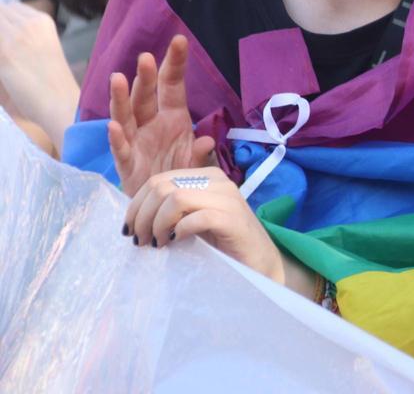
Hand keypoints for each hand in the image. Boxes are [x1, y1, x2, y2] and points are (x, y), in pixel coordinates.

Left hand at [0, 2, 78, 149]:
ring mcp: (15, 37)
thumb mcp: (43, 48)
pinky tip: (2, 67)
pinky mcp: (4, 54)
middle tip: (4, 51)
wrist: (60, 103)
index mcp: (42, 21)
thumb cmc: (53, 82)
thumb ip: (23, 36)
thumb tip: (5, 39)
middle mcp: (29, 24)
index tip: (5, 39)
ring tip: (4, 57)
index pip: (8, 7)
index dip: (1, 20)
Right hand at [108, 34, 214, 194]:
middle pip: (146, 95)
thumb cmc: (181, 173)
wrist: (166, 204)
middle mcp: (151, 123)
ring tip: (118, 79)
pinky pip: (120, 148)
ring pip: (126, 115)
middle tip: (145, 57)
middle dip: (145, 76)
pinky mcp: (126, 162)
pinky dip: (116, 137)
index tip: (180, 40)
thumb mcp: (197, 164)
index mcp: (173, 116)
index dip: (175, 63)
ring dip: (121, 98)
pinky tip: (113, 125)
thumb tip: (208, 140)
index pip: (173, 85)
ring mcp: (136, 141)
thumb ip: (201, 154)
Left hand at [124, 167, 285, 282]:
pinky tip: (177, 242)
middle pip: (163, 187)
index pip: (158, 180)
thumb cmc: (222, 243)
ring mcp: (228, 199)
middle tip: (141, 241)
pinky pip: (197, 217)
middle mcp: (218, 181)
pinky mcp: (234, 220)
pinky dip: (180, 230)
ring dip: (157, 224)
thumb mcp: (192, 219)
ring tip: (157, 243)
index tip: (129, 230)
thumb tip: (135, 212)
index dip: (136, 205)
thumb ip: (172, 208)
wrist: (259, 263)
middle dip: (142, 216)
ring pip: (176, 198)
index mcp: (206, 176)